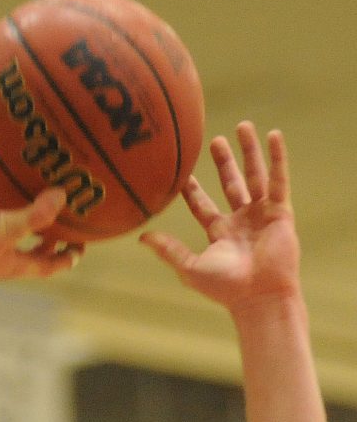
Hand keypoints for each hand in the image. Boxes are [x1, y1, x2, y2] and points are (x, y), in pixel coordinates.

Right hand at [0, 185, 82, 286]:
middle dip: (44, 236)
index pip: (48, 265)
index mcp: (15, 263)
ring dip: (10, 215)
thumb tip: (62, 196)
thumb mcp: (9, 229)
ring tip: (22, 193)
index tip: (82, 243)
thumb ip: (36, 214)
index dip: (67, 257)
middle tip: (59, 215)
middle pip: (27, 249)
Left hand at [140, 122, 299, 312]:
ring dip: (249, 152)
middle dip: (224, 163)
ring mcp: (260, 215)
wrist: (257, 295)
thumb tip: (141, 237)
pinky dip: (277, 158)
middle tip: (213, 140)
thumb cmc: (224, 288)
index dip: (192, 190)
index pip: (203, 206)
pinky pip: (279, 180)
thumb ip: (168, 250)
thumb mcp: (190, 267)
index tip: (181, 172)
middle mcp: (240, 221)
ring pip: (254, 176)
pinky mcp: (280, 212)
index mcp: (219, 234)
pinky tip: (273, 136)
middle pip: (230, 185)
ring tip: (243, 126)